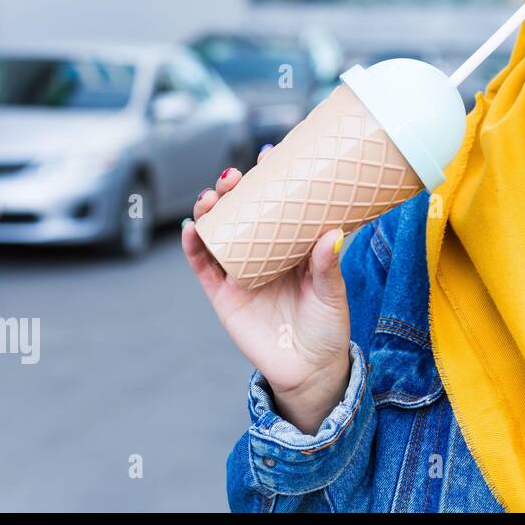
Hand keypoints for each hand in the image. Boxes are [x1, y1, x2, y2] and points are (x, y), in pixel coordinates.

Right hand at [182, 146, 351, 433]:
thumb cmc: (327, 326)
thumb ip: (327, 265)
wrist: (309, 370)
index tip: (270, 154)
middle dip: (235, 189)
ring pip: (219, 232)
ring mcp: (241, 270)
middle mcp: (264, 253)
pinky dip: (194, 246)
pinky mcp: (223, 293)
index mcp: (293, 245)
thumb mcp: (332, 293)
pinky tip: (192, 228)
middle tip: (235, 175)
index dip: (271, 179)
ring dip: (211, 210)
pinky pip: (203, 265)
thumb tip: (332, 233)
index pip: (278, 204)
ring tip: (213, 196)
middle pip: (243, 212)